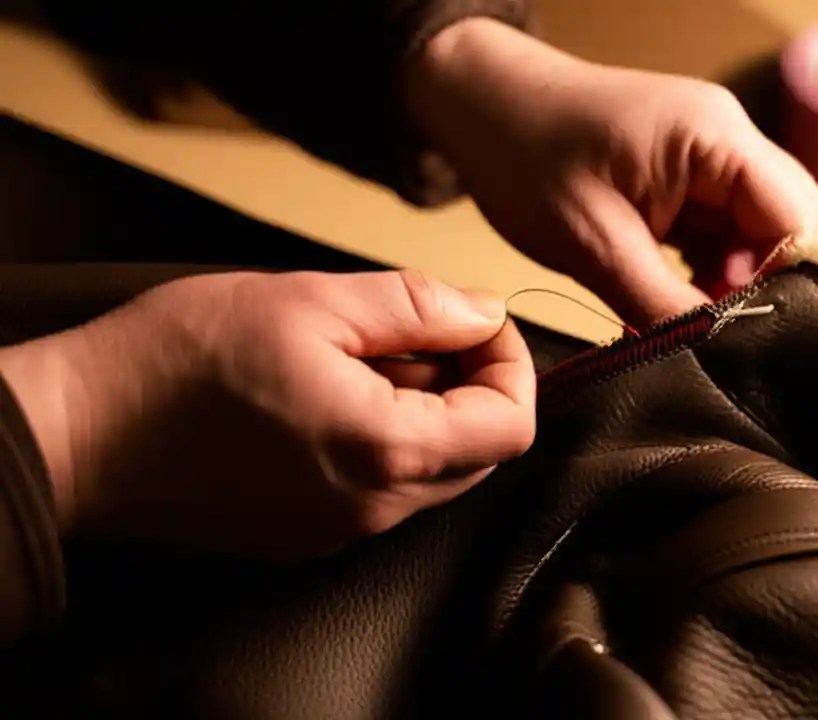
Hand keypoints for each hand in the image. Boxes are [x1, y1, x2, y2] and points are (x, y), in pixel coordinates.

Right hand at [0, 270, 535, 559]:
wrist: (80, 432)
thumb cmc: (182, 358)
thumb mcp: (311, 301)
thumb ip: (417, 307)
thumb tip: (485, 312)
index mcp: (387, 450)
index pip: (511, 426)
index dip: (509, 364)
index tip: (474, 322)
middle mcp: (374, 508)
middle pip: (479, 452)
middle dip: (469, 386)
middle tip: (416, 333)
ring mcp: (340, 531)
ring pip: (431, 472)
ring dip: (425, 412)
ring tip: (359, 360)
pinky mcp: (308, 537)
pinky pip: (381, 491)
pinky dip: (383, 442)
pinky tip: (327, 399)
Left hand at [411, 19, 817, 324]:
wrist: (478, 108)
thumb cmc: (523, 155)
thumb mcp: (592, 244)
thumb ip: (664, 305)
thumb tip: (720, 359)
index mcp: (717, 139)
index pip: (803, 220)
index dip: (798, 287)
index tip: (768, 346)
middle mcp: (730, 143)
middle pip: (793, 229)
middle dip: (769, 292)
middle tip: (726, 345)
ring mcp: (712, 163)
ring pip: (761, 241)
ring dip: (737, 290)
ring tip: (695, 331)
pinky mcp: (690, 185)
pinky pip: (726, 240)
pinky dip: (711, 280)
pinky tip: (681, 312)